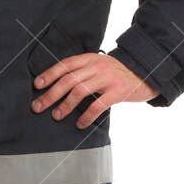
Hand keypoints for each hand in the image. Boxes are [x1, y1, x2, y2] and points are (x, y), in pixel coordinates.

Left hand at [31, 51, 156, 129]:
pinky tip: (80, 124)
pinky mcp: (117, 92)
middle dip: (51, 93)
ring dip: (65, 105)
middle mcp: (97, 66)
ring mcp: (107, 78)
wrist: (147, 74)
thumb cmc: (118, 73)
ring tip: (56, 115)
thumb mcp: (100, 66)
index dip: (49, 74)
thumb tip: (58, 85)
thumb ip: (83, 71)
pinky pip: (97, 105)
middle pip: (68, 79)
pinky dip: (86, 116)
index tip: (37, 85)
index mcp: (90, 59)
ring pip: (79, 91)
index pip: (65, 65)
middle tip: (38, 107)